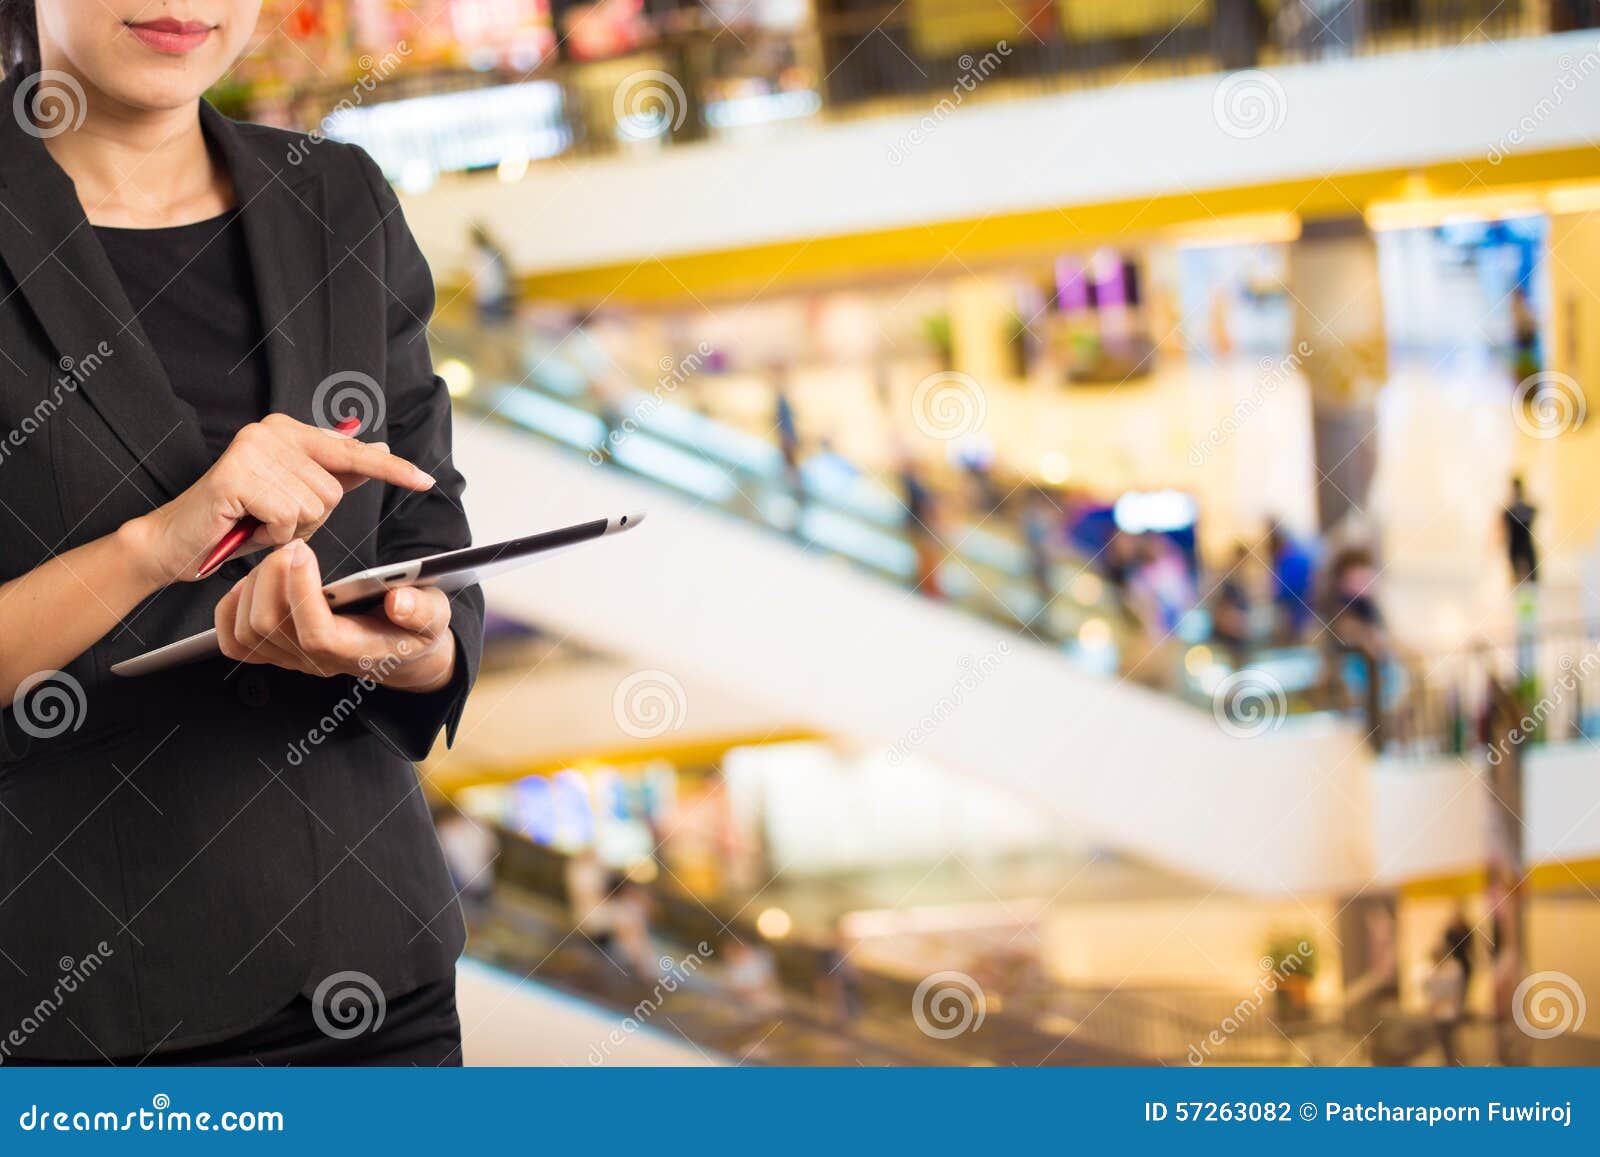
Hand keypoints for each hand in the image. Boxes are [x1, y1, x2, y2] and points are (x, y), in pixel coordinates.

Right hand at [128, 414, 434, 584]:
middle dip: (310, 519)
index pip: (352, 450)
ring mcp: (253, 450)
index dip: (391, 469)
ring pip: (315, 506)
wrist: (177, 542)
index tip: (425, 480)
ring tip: (257, 523)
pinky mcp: (236, 476)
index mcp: (287, 431)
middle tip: (271, 520)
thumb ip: (333, 474)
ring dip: (290, 529)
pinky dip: (271, 535)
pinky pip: (288, 517)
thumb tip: (378, 452)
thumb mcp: (294, 498)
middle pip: (334, 490)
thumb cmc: (237, 522)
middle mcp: (271, 431)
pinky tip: (247, 528)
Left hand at [214, 540, 457, 693]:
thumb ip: (422, 610)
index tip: (305, 551)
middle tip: (293, 546)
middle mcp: (317, 662)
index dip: (302, 593)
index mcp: (357, 652)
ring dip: (254, 586)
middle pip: (271, 628)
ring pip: (248, 630)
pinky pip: (234, 639)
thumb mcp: (435, 614)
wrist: (400, 650)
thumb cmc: (415, 627)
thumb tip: (400, 601)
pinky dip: (233, 606)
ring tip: (280, 559)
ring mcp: (292, 660)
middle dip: (272, 578)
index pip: (316, 635)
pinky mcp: (274, 653)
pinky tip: (254, 581)